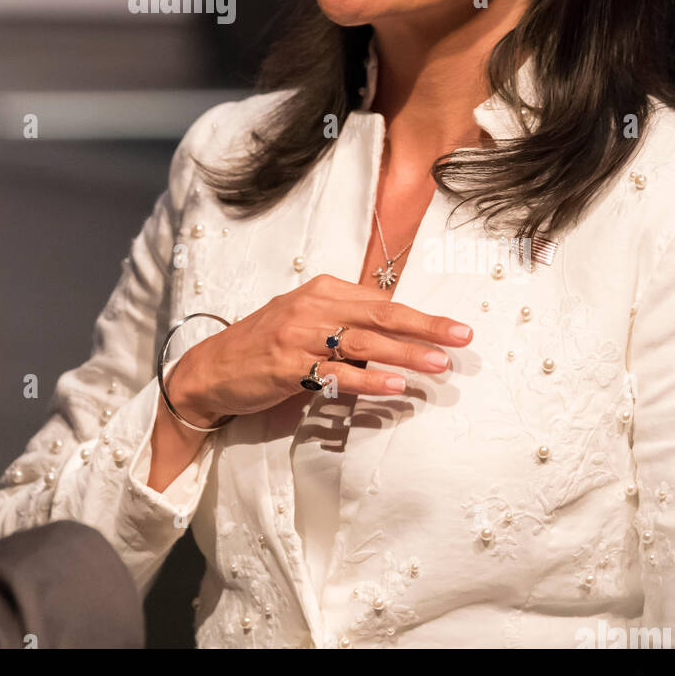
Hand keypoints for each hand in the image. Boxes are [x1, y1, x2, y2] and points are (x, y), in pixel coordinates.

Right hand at [167, 273, 472, 423]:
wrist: (212, 368)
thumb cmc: (264, 344)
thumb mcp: (305, 318)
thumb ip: (344, 319)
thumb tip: (394, 326)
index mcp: (322, 290)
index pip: (381, 300)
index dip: (420, 315)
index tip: (455, 327)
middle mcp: (312, 306)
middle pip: (379, 314)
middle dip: (425, 326)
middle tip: (462, 337)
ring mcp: (298, 335)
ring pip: (362, 342)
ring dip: (405, 354)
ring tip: (439, 365)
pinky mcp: (288, 365)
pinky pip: (335, 373)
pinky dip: (367, 379)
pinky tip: (394, 386)